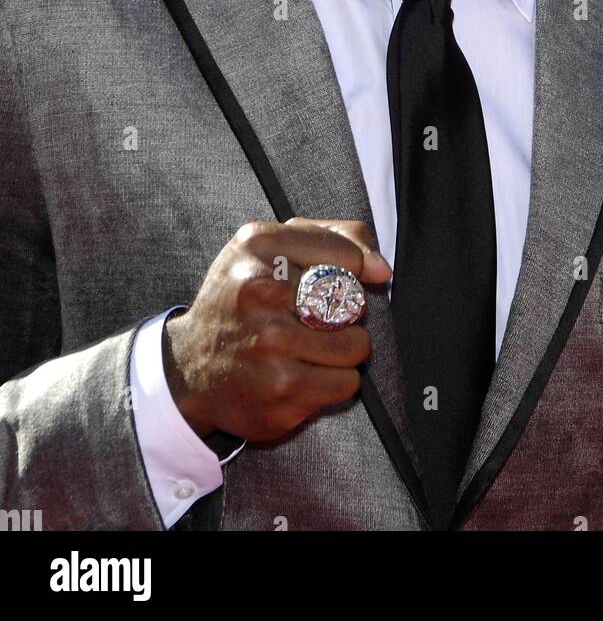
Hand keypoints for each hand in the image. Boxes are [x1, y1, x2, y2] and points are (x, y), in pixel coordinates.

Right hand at [162, 218, 391, 442]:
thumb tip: (382, 270)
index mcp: (260, 246)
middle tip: (318, 319)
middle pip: (355, 302)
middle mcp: (261, 292)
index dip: (355, 270)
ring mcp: (270, 346)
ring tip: (314, 347)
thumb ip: (336, 238)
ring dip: (345, 350)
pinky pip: (345, 384)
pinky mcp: (281, 393)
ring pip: (357, 346)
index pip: (347, 254)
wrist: (190, 366)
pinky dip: (335, 381)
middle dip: (347, 313)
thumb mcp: (274, 247)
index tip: (340, 281)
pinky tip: (306, 373)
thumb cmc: (244, 298)